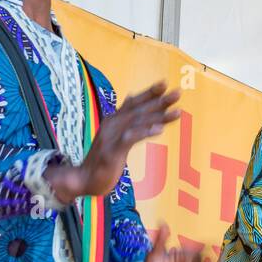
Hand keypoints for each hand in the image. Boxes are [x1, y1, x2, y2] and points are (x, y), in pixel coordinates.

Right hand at [48, 81, 180, 202]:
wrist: (83, 178)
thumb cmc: (101, 159)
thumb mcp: (113, 134)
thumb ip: (124, 117)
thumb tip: (130, 96)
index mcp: (113, 120)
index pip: (134, 103)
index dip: (149, 93)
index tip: (165, 83)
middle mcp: (112, 124)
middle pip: (139, 110)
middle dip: (160, 101)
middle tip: (178, 93)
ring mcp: (111, 137)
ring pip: (138, 122)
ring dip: (159, 116)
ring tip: (178, 111)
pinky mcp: (112, 151)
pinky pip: (130, 138)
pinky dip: (145, 132)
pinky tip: (160, 129)